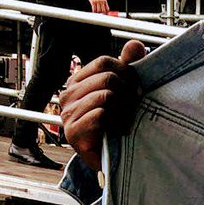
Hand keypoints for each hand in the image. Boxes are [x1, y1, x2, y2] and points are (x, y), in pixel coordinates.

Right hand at [59, 40, 144, 170]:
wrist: (114, 160)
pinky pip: (100, 115)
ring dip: (123, 109)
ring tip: (123, 121)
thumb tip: (135, 44)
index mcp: (78, 82)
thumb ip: (129, 66)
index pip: (104, 61)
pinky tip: (117, 132)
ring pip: (106, 95)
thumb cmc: (118, 124)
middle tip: (130, 109)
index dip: (126, 73)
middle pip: (107, 77)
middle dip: (127, 92)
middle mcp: (68, 96)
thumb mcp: (126, 91)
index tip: (132, 90)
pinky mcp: (73, 133)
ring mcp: (68, 114)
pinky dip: (115, 123)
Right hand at [86, 0, 109, 13]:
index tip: (104, 15)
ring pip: (99, 11)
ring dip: (97, 13)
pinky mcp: (92, 2)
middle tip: (100, 15)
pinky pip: (94, 9)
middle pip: (103, 11)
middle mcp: (102, 1)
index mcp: (105, 0)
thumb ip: (102, 2)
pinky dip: (94, 11)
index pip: (107, 9)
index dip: (106, 12)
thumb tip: (103, 8)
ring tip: (96, 13)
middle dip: (102, 14)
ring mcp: (97, 2)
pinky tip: (93, 11)